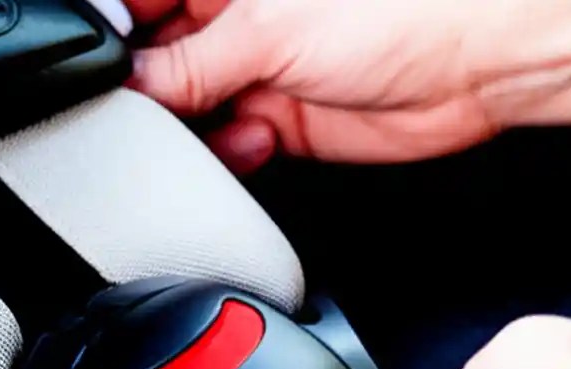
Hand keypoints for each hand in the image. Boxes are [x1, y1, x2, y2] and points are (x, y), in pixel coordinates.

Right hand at [123, 0, 570, 172]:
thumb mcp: (263, 29)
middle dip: (144, 87)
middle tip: (146, 109)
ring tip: (208, 123)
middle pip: (153, 57)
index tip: (95, 66)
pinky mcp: (279, 117)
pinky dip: (230, 151)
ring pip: (186, 107)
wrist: (474, 63)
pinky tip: (253, 138)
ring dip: (186, 127)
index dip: (113, 35)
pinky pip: (227, 143)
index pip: (135, 4)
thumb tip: (124, 86)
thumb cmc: (392, 9)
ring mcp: (255, 67)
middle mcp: (232, 18)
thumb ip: (185, 64)